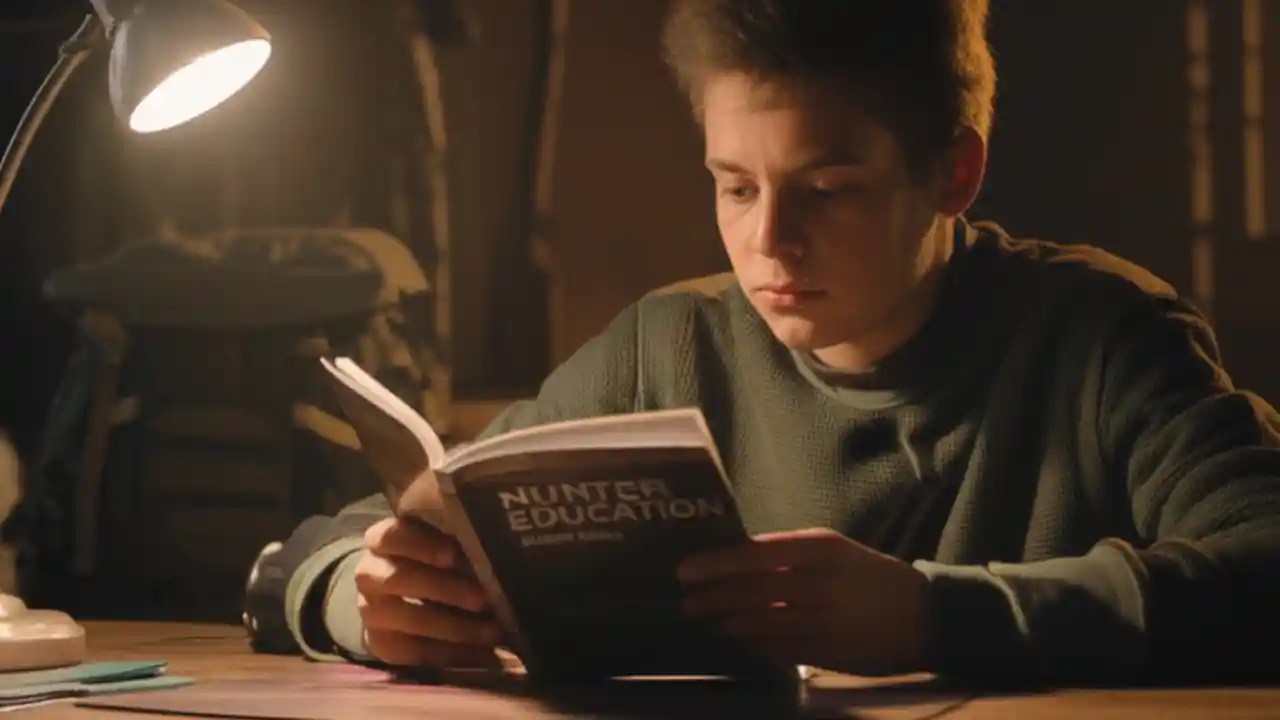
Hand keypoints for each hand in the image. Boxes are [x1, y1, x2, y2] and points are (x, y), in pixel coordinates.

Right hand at [355, 516, 502, 667]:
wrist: (401, 597)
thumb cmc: (432, 561)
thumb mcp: (441, 544)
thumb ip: (458, 545)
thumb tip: (495, 553)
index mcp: (383, 540)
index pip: (392, 536)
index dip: (422, 545)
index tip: (453, 555)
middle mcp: (369, 574)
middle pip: (398, 579)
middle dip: (444, 589)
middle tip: (483, 599)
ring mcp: (370, 611)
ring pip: (408, 620)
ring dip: (454, 627)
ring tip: (492, 631)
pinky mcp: (380, 643)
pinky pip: (414, 652)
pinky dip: (451, 654)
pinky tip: (481, 653)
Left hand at [677, 528, 934, 675]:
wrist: (925, 615)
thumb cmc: (869, 576)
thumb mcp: (834, 551)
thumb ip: (788, 555)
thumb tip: (734, 561)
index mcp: (819, 548)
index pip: (754, 554)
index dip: (715, 564)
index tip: (686, 570)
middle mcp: (819, 582)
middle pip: (751, 590)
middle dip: (712, 597)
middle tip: (686, 602)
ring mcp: (823, 620)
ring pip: (759, 622)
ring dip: (727, 623)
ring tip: (709, 621)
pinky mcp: (827, 653)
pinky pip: (777, 650)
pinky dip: (753, 645)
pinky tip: (739, 641)